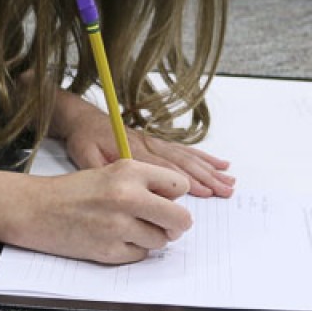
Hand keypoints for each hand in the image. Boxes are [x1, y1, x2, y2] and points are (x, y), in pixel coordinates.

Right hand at [20, 161, 193, 263]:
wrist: (37, 209)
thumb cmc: (75, 190)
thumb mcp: (112, 172)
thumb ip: (145, 183)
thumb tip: (177, 205)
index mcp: (129, 171)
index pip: (180, 186)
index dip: (174, 195)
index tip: (165, 199)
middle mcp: (127, 196)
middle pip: (180, 219)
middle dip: (176, 224)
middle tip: (166, 224)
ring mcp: (119, 226)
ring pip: (161, 240)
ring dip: (150, 237)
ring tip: (128, 227)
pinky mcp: (109, 250)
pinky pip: (141, 255)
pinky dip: (132, 250)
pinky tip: (114, 238)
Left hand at [59, 97, 234, 198]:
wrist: (82, 119)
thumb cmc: (84, 139)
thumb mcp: (86, 157)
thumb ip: (104, 171)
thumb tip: (124, 185)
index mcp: (133, 150)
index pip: (164, 168)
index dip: (186, 181)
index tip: (206, 192)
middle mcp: (149, 144)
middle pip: (182, 163)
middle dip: (207, 177)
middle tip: (226, 190)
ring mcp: (155, 141)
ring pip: (187, 156)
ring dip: (209, 168)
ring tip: (229, 180)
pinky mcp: (156, 140)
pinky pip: (183, 149)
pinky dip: (202, 156)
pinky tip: (218, 163)